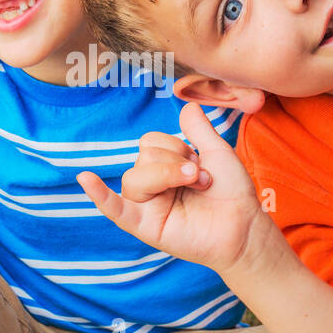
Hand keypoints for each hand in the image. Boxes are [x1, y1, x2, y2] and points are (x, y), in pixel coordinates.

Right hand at [77, 102, 279, 275]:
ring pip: (135, 177)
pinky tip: (86, 179)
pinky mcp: (145, 226)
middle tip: (202, 179)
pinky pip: (115, 209)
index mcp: (161, 168)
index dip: (176, 146)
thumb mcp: (218, 154)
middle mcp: (150, 186)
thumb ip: (199, 131)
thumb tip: (187, 106)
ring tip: (196, 185)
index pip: (150, 142)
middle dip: (176, 162)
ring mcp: (145, 206)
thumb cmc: (232, 193)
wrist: (245, 226)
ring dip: (168, 174)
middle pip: (142, 156)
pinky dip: (99, 195)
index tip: (201, 164)